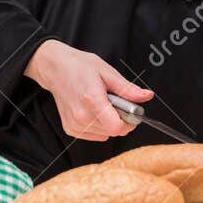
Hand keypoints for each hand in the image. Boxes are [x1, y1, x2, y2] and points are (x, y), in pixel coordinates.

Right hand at [23, 39, 152, 140]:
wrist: (55, 69)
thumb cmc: (80, 67)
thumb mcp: (107, 72)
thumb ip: (127, 89)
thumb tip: (147, 96)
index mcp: (92, 100)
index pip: (117, 127)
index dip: (129, 122)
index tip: (131, 112)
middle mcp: (81, 116)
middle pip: (113, 132)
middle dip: (120, 120)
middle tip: (115, 103)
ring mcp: (74, 124)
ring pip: (105, 135)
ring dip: (109, 123)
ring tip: (101, 105)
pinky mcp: (70, 129)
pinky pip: (95, 135)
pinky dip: (99, 126)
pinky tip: (92, 111)